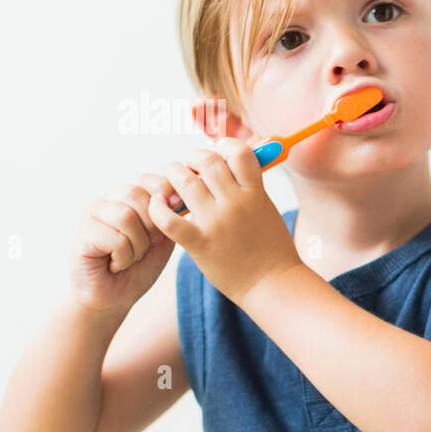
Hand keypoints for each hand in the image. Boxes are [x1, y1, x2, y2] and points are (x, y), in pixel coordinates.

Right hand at [70, 173, 178, 314]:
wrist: (116, 297)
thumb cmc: (140, 267)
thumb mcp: (164, 239)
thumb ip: (169, 217)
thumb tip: (178, 196)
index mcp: (129, 198)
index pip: (148, 179)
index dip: (165, 195)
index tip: (172, 216)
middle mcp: (108, 201)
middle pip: (137, 195)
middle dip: (152, 227)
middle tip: (146, 247)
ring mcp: (91, 215)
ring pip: (125, 216)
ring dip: (137, 245)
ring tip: (130, 257)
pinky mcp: (82, 234)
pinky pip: (115, 239)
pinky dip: (124, 258)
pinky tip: (116, 264)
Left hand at [146, 137, 301, 304]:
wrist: (272, 284)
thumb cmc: (272, 249)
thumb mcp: (268, 211)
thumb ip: (251, 188)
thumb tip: (234, 165)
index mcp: (256, 193)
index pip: (238, 152)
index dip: (225, 147)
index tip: (218, 152)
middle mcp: (235, 203)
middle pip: (206, 161)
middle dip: (193, 159)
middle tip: (190, 168)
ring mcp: (216, 222)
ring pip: (183, 181)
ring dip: (174, 176)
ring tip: (173, 184)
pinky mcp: (199, 243)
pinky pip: (167, 218)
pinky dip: (158, 207)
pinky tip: (158, 206)